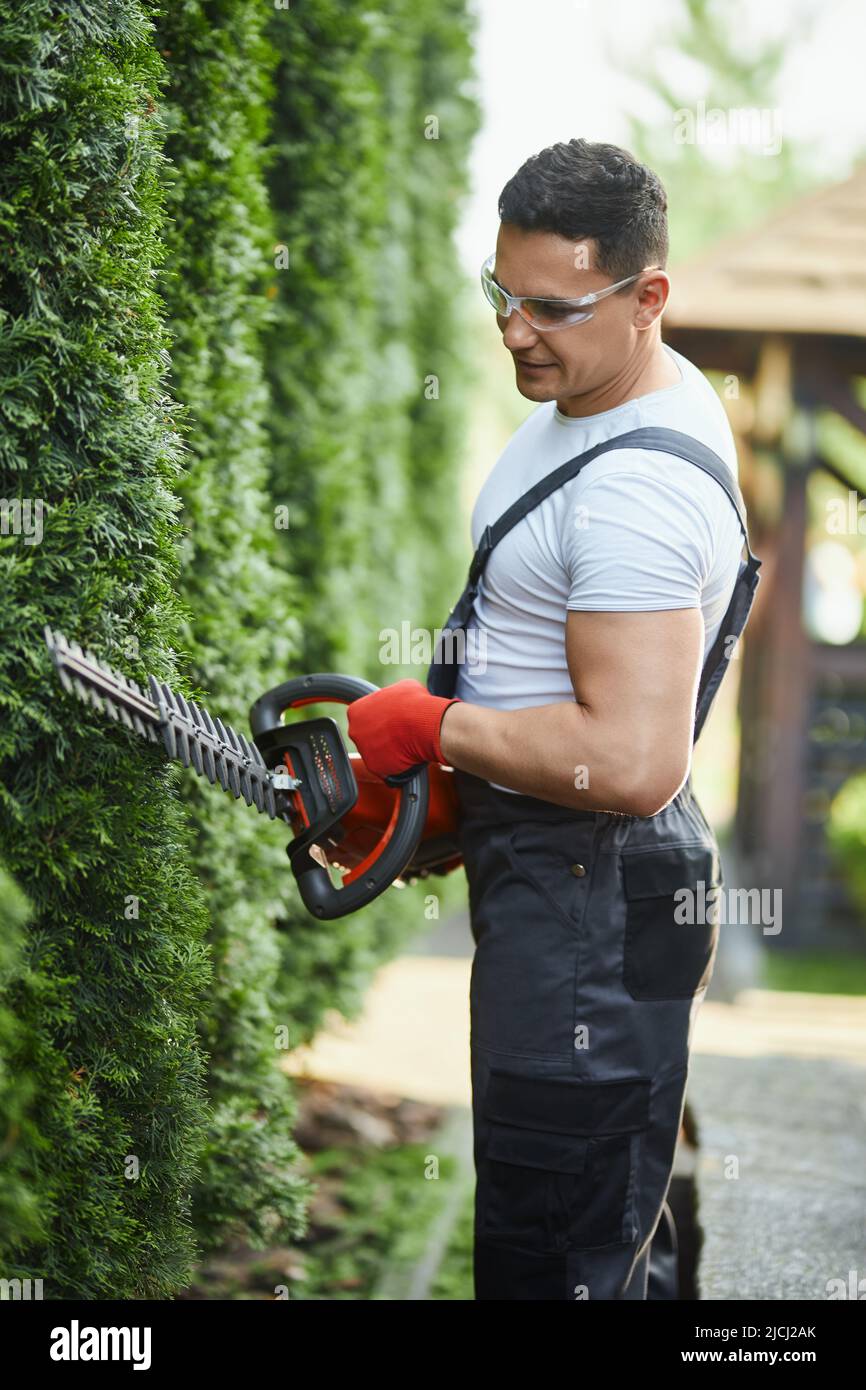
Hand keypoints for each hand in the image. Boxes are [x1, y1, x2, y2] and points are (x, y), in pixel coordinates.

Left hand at [347, 679, 461, 780]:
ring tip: (408, 744)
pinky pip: (386, 767)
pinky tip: (409, 755)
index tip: (392, 720)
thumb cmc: (414, 703)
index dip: (380, 719)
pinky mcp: (374, 766)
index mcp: (356, 710)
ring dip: (390, 751)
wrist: (423, 724)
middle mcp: (354, 731)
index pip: (364, 717)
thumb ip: (392, 695)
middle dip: (382, 736)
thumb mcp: (403, 688)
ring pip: (377, 753)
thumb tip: (399, 697)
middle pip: (367, 737)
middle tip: (400, 733)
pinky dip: (397, 764)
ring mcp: (363, 750)